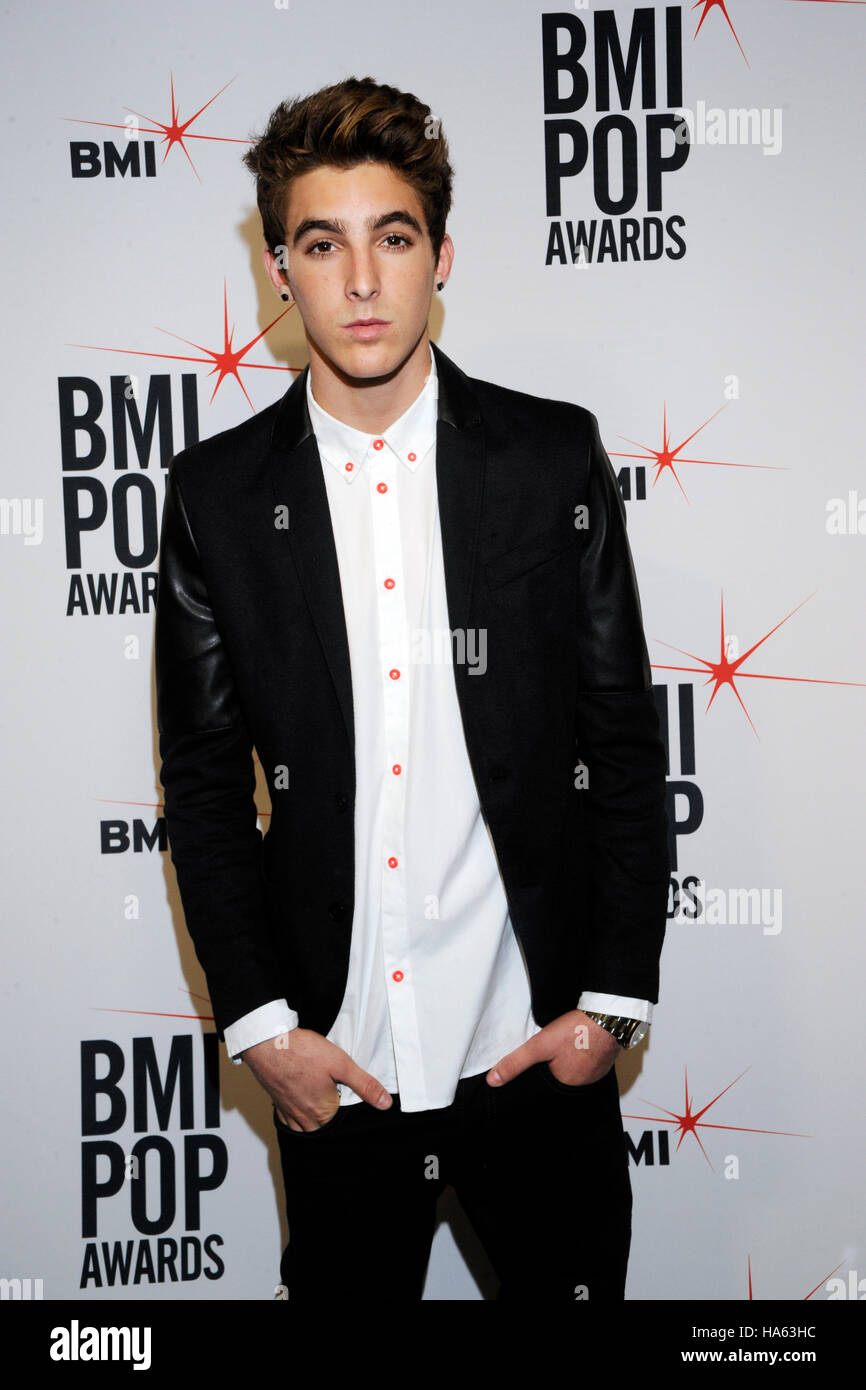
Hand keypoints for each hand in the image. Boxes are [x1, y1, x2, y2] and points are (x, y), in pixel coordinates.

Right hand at [241, 1028, 392, 1130]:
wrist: (267, 1042)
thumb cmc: (303, 1051)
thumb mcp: (341, 1064)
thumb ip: (364, 1085)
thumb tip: (385, 1104)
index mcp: (323, 1113)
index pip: (342, 1122)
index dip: (347, 1106)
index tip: (345, 1092)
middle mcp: (304, 1118)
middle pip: (324, 1126)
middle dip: (331, 1115)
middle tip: (333, 1092)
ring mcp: (288, 1112)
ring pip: (306, 1126)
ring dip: (315, 1117)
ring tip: (320, 1098)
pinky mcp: (277, 1103)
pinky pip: (290, 1120)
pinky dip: (298, 1115)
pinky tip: (302, 1101)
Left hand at [486, 1009, 620, 1088]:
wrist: (608, 1015)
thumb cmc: (575, 1031)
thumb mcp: (539, 1045)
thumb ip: (516, 1063)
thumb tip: (493, 1081)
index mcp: (566, 1084)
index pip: (547, 1079)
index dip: (543, 1065)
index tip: (546, 1054)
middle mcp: (584, 1083)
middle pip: (562, 1072)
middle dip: (557, 1060)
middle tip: (557, 1044)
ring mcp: (598, 1071)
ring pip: (577, 1066)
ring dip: (571, 1056)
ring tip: (568, 1040)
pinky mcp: (606, 1059)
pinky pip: (590, 1060)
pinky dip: (585, 1052)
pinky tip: (581, 1039)